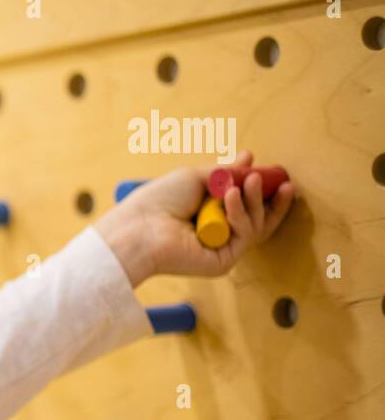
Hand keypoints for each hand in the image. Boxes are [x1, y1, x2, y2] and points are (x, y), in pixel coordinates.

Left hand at [93, 150, 296, 287]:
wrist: (139, 227)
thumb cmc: (158, 201)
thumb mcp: (195, 178)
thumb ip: (225, 173)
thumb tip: (249, 157)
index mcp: (209, 215)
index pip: (245, 205)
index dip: (262, 191)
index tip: (277, 174)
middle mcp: (217, 234)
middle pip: (257, 219)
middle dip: (270, 199)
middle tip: (279, 181)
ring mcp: (221, 249)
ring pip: (254, 225)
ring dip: (253, 201)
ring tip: (248, 183)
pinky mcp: (222, 262)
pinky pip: (244, 236)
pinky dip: (240, 214)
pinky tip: (232, 197)